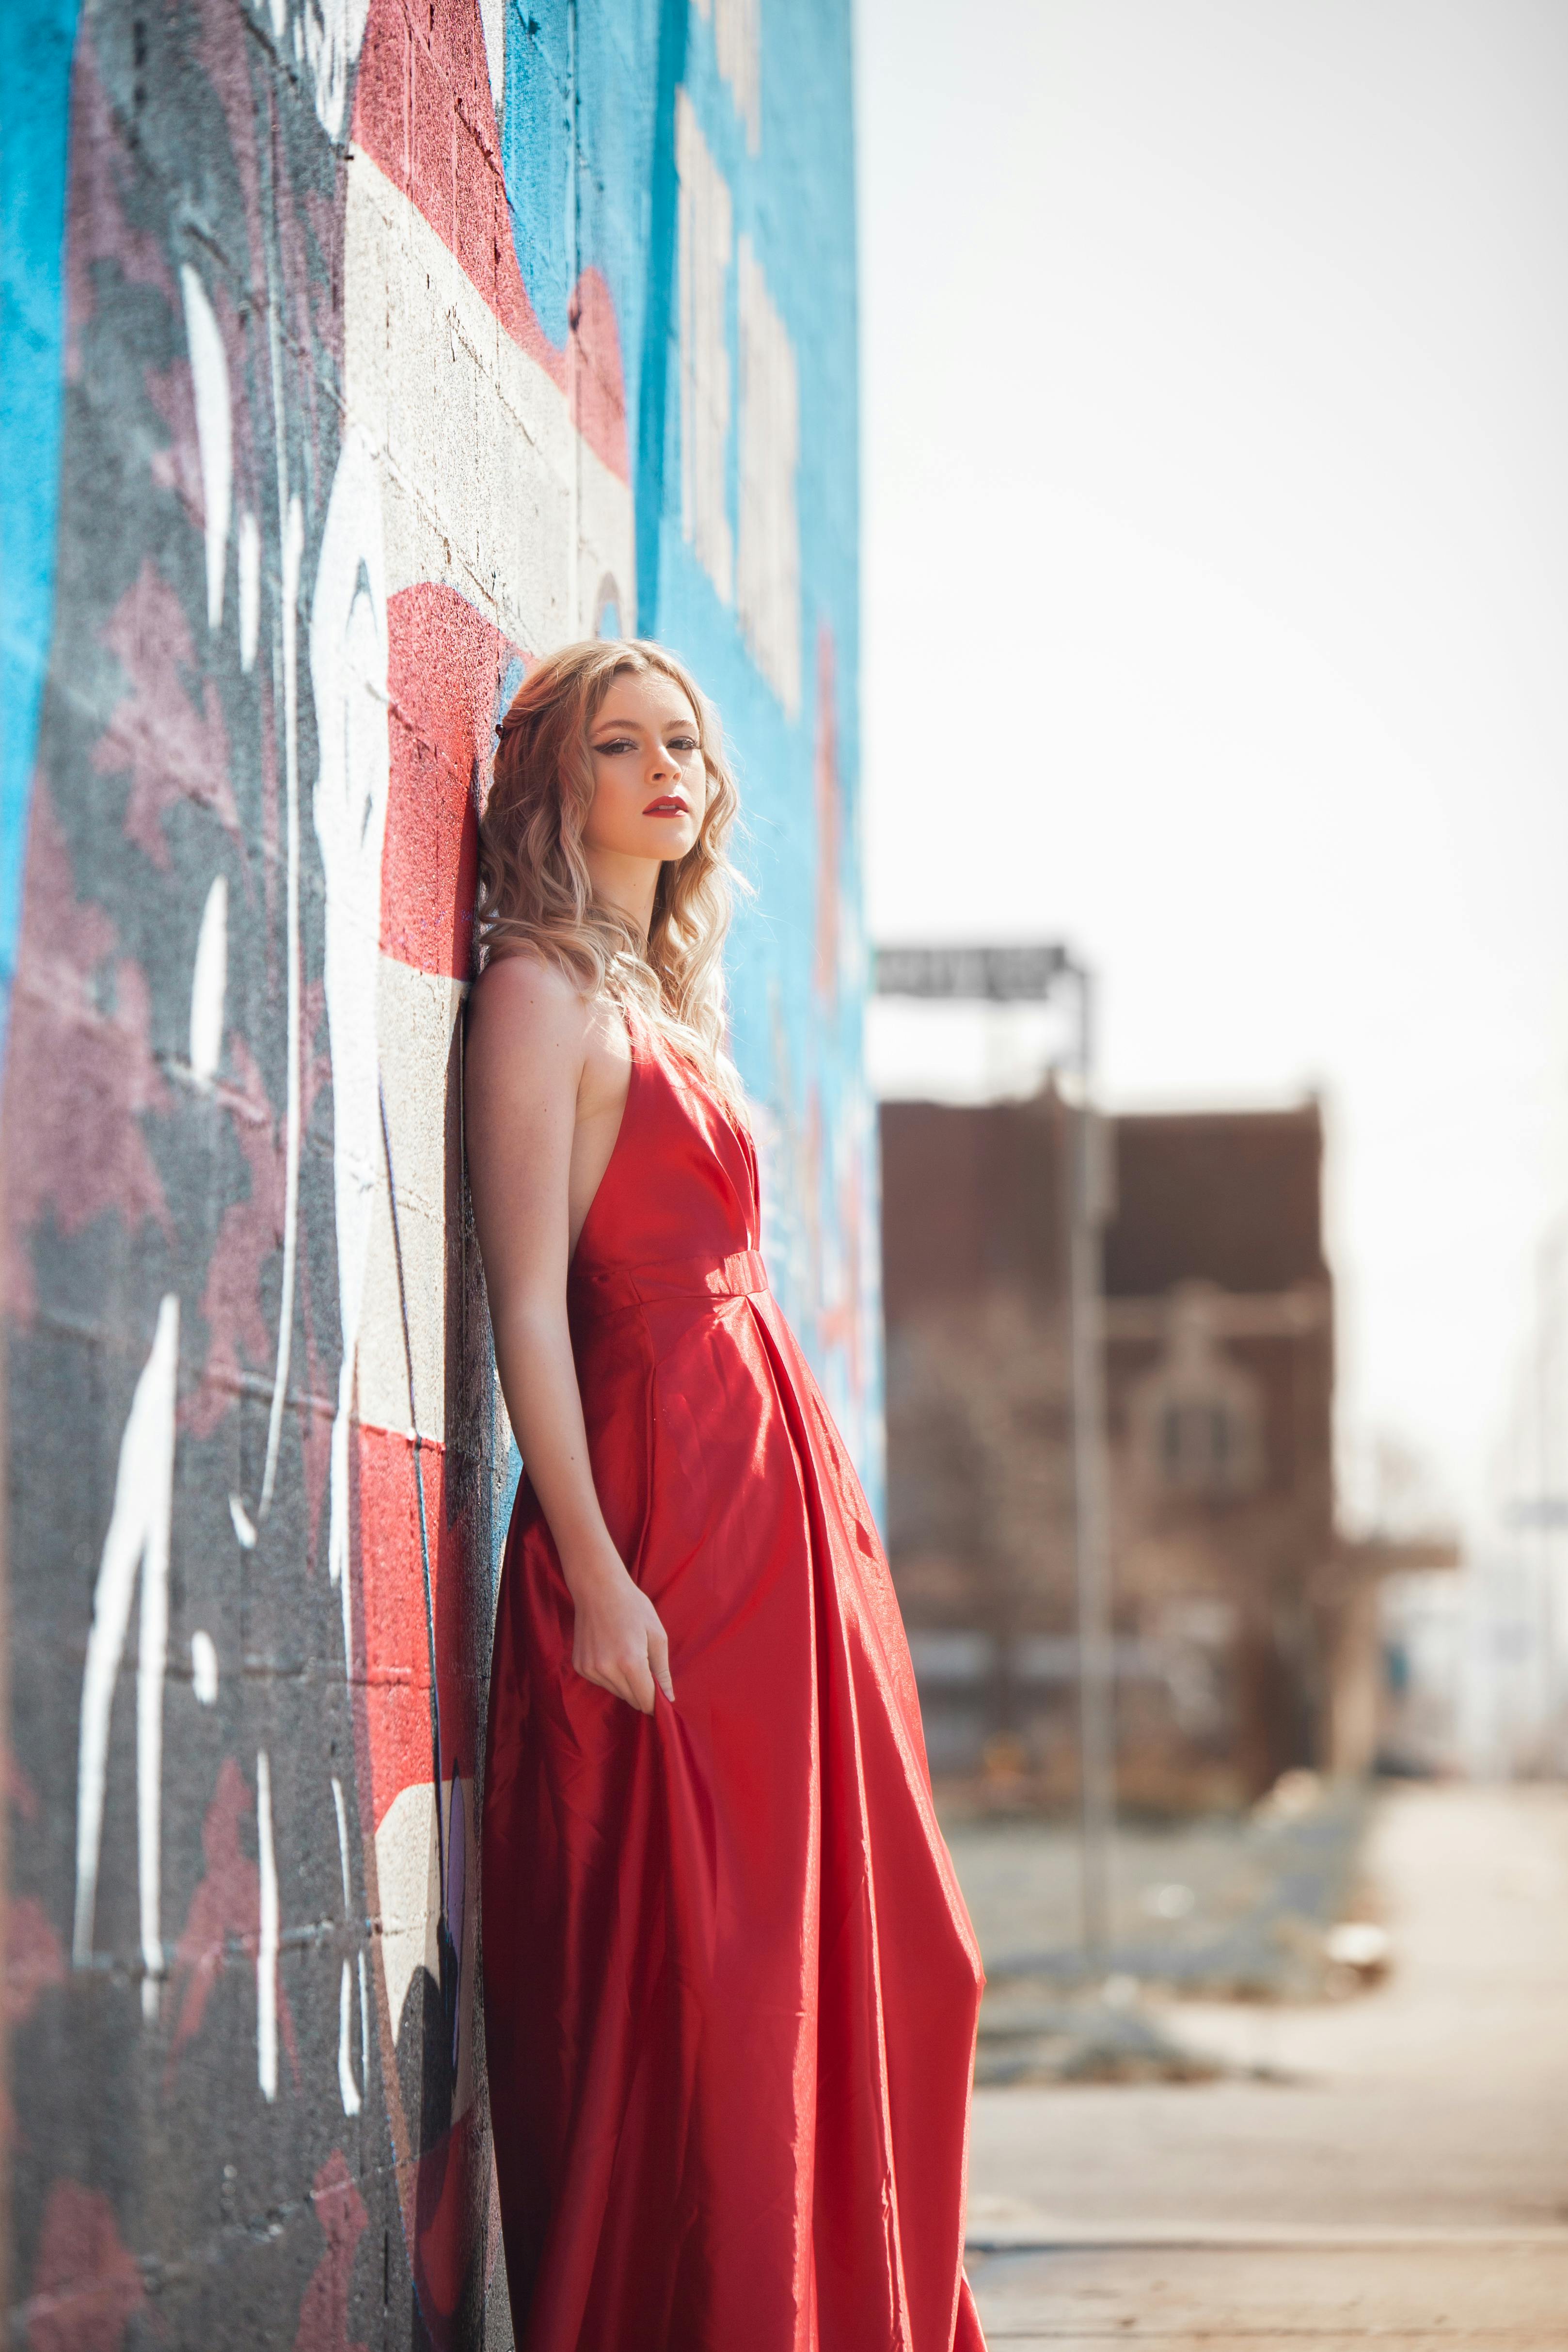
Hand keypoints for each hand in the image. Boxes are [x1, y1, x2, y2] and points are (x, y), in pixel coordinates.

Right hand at [567, 1555, 674, 1713]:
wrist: (597, 1587)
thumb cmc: (632, 1607)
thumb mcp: (657, 1635)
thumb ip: (662, 1670)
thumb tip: (668, 1698)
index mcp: (630, 1662)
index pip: (646, 1700)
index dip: (657, 1703)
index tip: (663, 1698)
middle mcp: (607, 1669)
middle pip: (632, 1699)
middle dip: (643, 1691)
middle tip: (647, 1668)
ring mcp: (590, 1669)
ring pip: (617, 1692)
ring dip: (627, 1683)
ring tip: (628, 1654)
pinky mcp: (580, 1667)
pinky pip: (602, 1682)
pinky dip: (611, 1675)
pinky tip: (612, 1652)